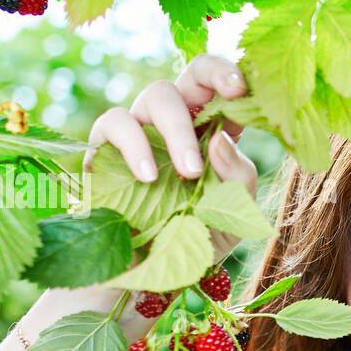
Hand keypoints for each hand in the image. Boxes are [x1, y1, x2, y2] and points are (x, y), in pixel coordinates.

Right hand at [84, 53, 257, 262]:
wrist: (147, 276)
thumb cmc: (194, 241)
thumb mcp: (233, 214)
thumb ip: (239, 177)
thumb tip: (223, 138)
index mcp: (215, 131)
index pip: (226, 86)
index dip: (235, 74)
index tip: (244, 86)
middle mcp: (179, 123)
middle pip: (192, 74)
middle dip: (213, 80)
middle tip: (233, 103)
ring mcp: (142, 129)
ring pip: (158, 94)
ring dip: (178, 130)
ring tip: (189, 173)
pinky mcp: (106, 146)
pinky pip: (116, 122)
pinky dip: (134, 145)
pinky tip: (147, 177)